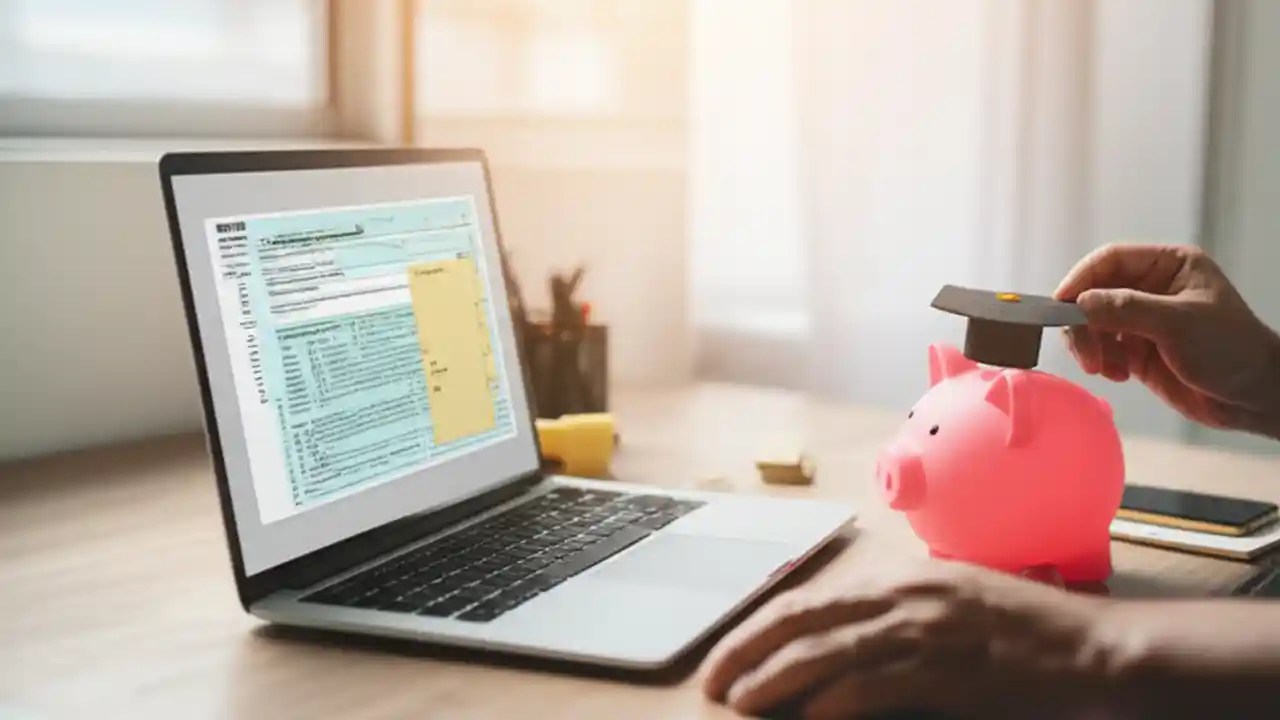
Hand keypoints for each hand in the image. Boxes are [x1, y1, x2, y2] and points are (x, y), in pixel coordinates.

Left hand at [701, 557, 1110, 718]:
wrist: (1091, 650)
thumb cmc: (1025, 629)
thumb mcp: (952, 600)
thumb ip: (897, 611)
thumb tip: (840, 635)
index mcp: (901, 576)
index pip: (811, 597)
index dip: (761, 625)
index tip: (729, 650)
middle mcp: (902, 596)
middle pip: (802, 619)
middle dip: (748, 650)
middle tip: (714, 681)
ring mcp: (920, 631)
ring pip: (824, 653)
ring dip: (775, 680)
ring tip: (741, 702)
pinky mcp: (941, 671)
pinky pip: (869, 687)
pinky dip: (832, 703)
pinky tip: (807, 717)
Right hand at [1055, 243, 1279, 437]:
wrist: (1254, 397)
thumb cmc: (1230, 349)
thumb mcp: (1179, 324)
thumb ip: (1127, 309)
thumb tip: (1078, 302)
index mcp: (1167, 265)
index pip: (1110, 261)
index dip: (1081, 280)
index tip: (1060, 306)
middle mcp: (1151, 288)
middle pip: (1094, 293)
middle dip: (1084, 324)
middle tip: (1086, 354)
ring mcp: (1143, 320)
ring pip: (1093, 323)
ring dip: (1090, 346)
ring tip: (1104, 369)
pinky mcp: (1138, 351)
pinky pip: (1102, 349)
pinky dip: (1102, 362)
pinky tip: (1120, 375)